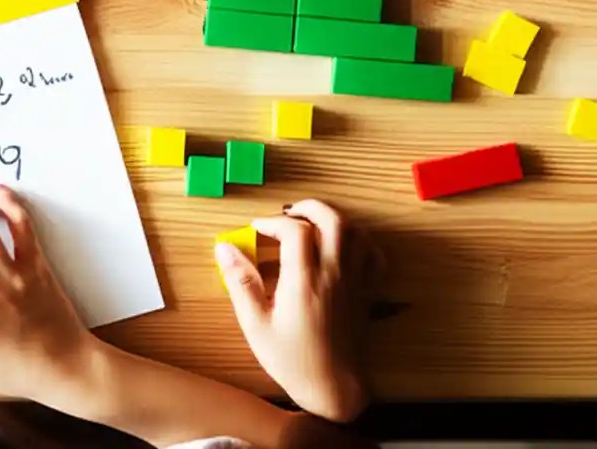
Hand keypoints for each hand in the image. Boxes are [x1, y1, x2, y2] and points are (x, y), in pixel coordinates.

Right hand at [216, 200, 382, 422]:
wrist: (333, 389)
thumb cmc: (292, 360)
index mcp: (305, 281)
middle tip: (287, 213)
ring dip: (333, 219)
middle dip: (308, 207)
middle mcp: (334, 275)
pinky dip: (359, 241)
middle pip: (332, 219)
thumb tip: (224, 249)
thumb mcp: (255, 324)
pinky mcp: (367, 293)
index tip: (257, 229)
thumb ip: (240, 282)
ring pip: (355, 232)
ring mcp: (355, 282)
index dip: (273, 222)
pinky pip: (373, 255)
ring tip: (312, 224)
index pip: (295, 230)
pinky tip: (341, 247)